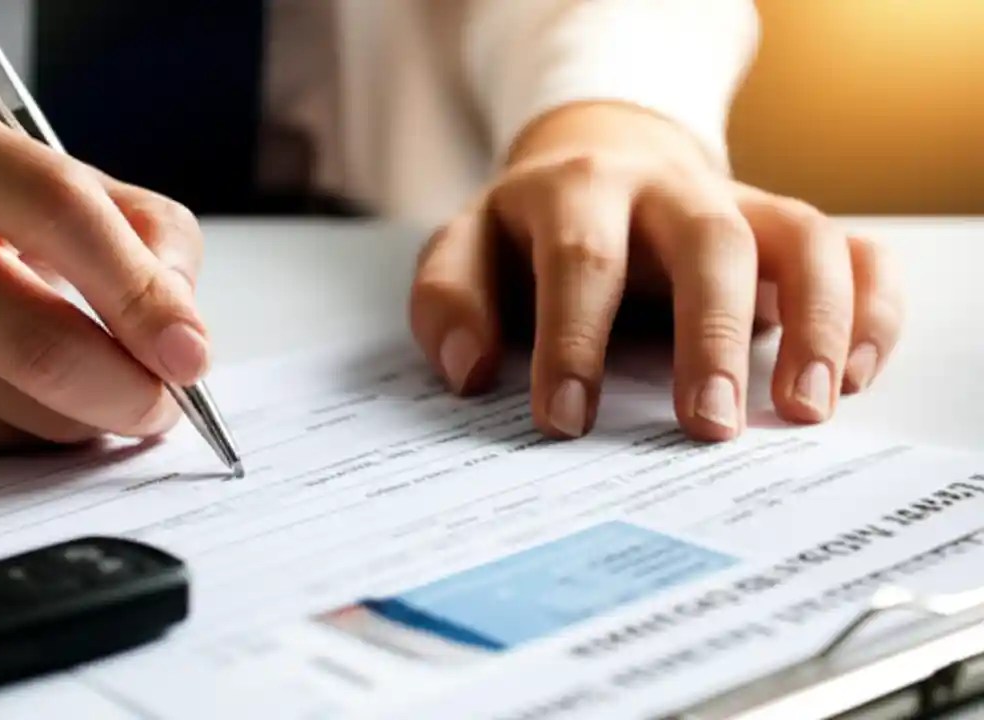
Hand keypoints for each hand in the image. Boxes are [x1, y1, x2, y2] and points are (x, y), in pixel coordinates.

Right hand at [0, 107, 206, 448]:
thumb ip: (152, 241)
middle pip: (36, 343)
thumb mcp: (76, 187)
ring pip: (26, 409)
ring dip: (94, 415)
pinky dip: (47, 430)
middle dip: (128, 390)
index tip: (192, 356)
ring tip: (101, 383)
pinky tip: (36, 395)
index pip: (63, 215)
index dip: (141, 294)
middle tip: (167, 404)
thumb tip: (182, 341)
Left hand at [409, 103, 903, 440]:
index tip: (566, 421)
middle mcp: (668, 189)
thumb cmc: (529, 234)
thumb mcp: (467, 252)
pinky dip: (871, 311)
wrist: (600, 165)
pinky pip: (856, 253)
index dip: (574, 339)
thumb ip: (450, 302)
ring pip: (801, 238)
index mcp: (577, 191)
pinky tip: (855, 381)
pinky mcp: (787, 229)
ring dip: (816, 323)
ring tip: (804, 412)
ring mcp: (738, 202)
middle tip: (706, 428)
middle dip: (708, 337)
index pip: (582, 259)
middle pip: (707, 242)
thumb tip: (469, 372)